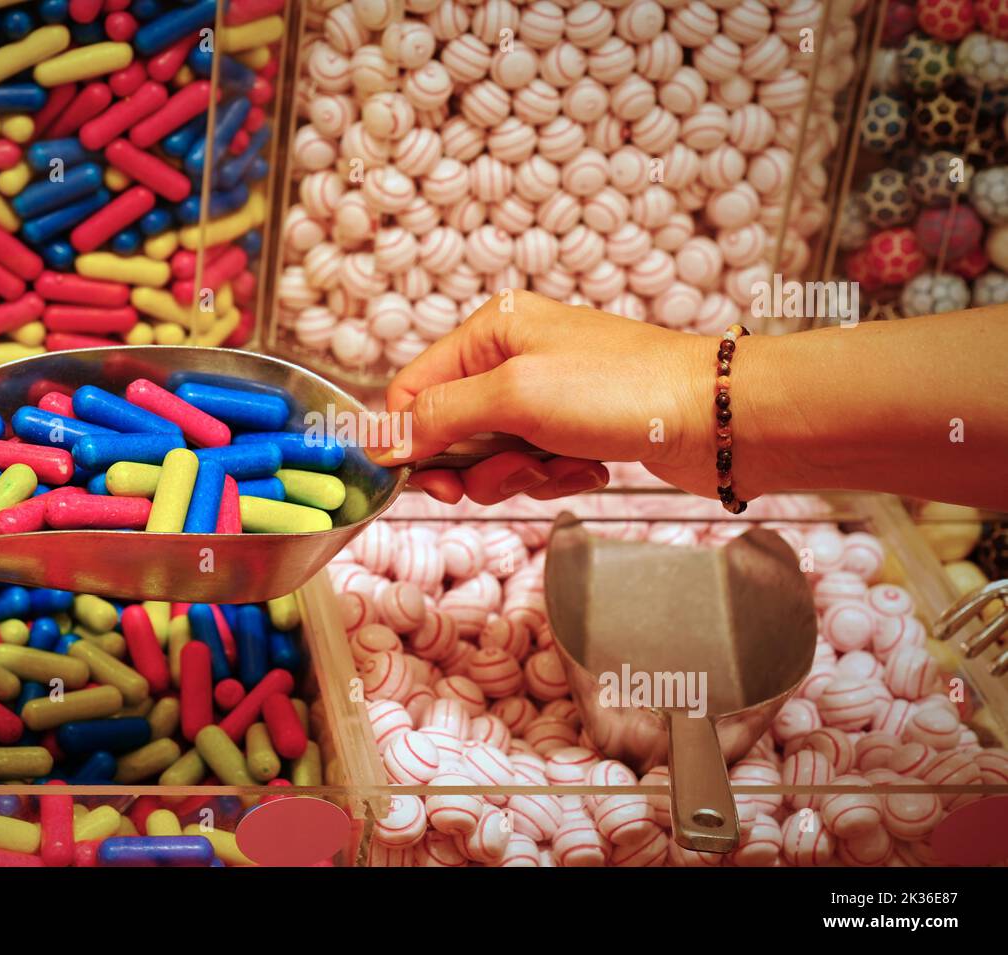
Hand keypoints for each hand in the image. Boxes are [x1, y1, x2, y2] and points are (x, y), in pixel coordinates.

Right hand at [369, 291, 718, 504]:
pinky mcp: (577, 430)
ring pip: (494, 457)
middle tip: (509, 474)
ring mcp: (548, 395)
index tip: (430, 483)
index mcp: (492, 330)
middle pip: (453, 431)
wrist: (716, 418)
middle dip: (478, 465)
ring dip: (522, 475)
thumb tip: (379, 441)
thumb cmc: (619, 390)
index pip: (415, 391)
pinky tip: (591, 467)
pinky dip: (558, 477)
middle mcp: (515, 357)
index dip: (413, 441)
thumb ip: (439, 416)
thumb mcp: (514, 394)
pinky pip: (537, 467)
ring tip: (564, 465)